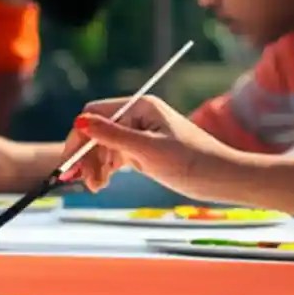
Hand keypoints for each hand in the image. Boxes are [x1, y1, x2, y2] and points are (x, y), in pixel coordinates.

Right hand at [61, 95, 238, 199]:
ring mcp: (140, 133)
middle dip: (88, 157)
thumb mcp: (148, 150)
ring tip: (96, 188)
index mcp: (140, 107)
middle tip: (83, 182)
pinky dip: (106, 170)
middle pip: (97, 132)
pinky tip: (102, 183)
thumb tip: (79, 121)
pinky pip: (115, 156)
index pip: (95, 114)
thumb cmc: (191, 161)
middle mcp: (137, 116)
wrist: (222, 178)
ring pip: (104, 147)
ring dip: (95, 166)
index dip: (79, 137)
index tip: (71, 164)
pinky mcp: (144, 150)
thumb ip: (112, 136)